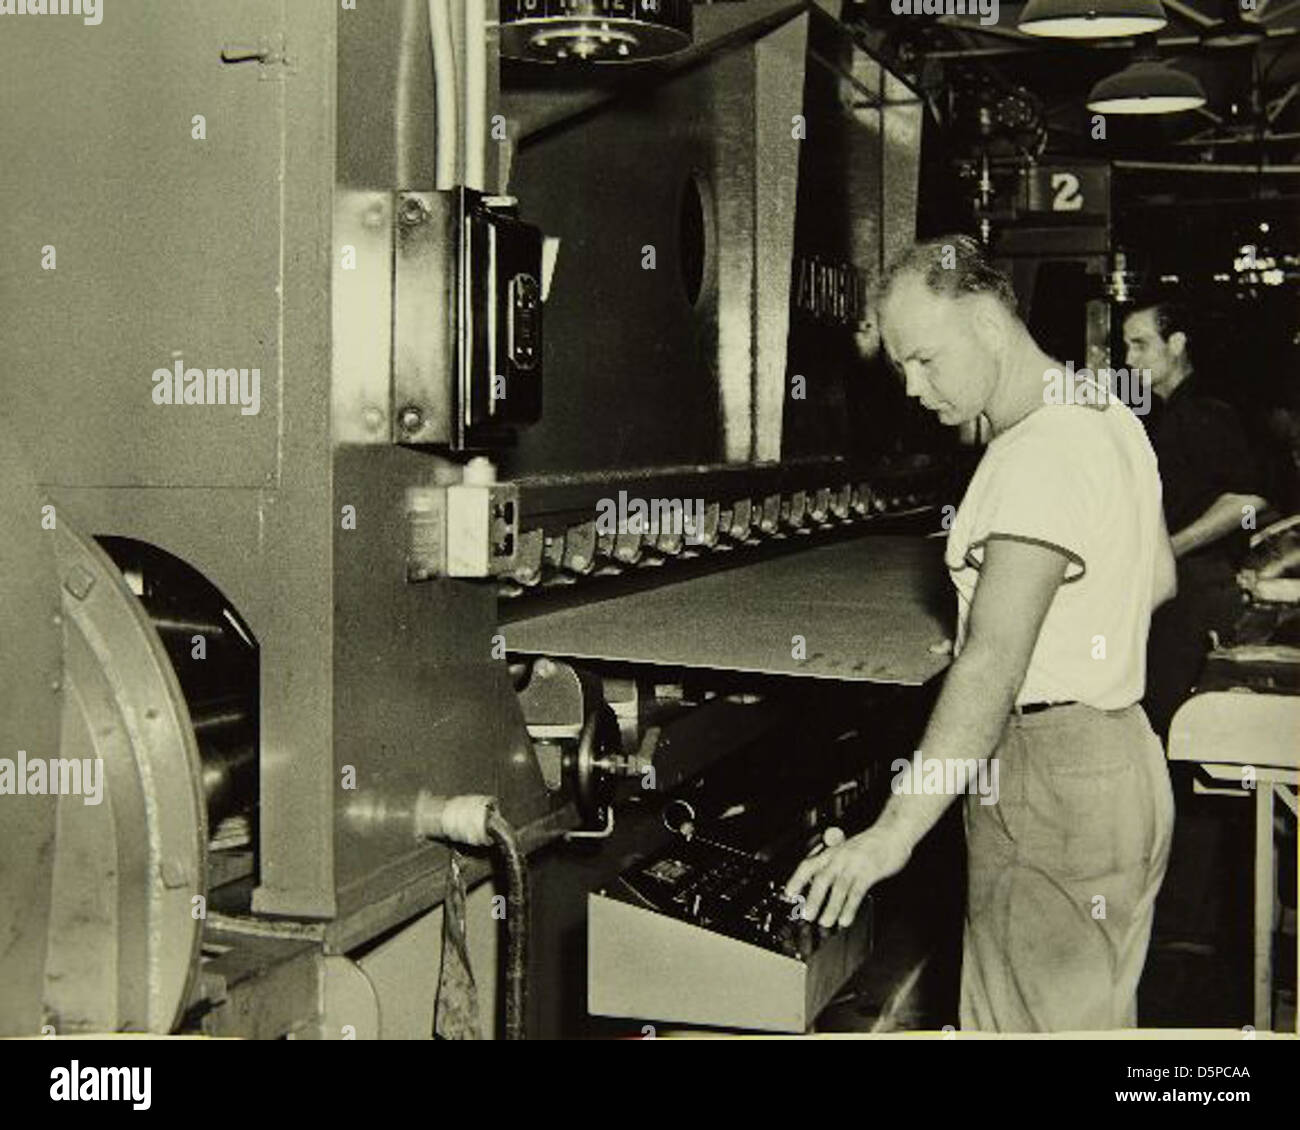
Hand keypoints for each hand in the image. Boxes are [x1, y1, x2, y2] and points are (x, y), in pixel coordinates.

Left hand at [783, 825, 911, 927]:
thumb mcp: (847, 851)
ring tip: (825, 921)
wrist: (893, 833)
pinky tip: (845, 919)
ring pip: (839, 887)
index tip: (789, 894)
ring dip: (831, 907)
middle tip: (807, 915)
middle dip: (813, 898)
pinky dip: (849, 907)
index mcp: (832, 852)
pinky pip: (857, 892)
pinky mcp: (869, 871)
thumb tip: (819, 886)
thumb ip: (834, 866)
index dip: (797, 879)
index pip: (809, 865)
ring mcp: (855, 864)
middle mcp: (840, 857)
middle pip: (822, 878)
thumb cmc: (870, 844)